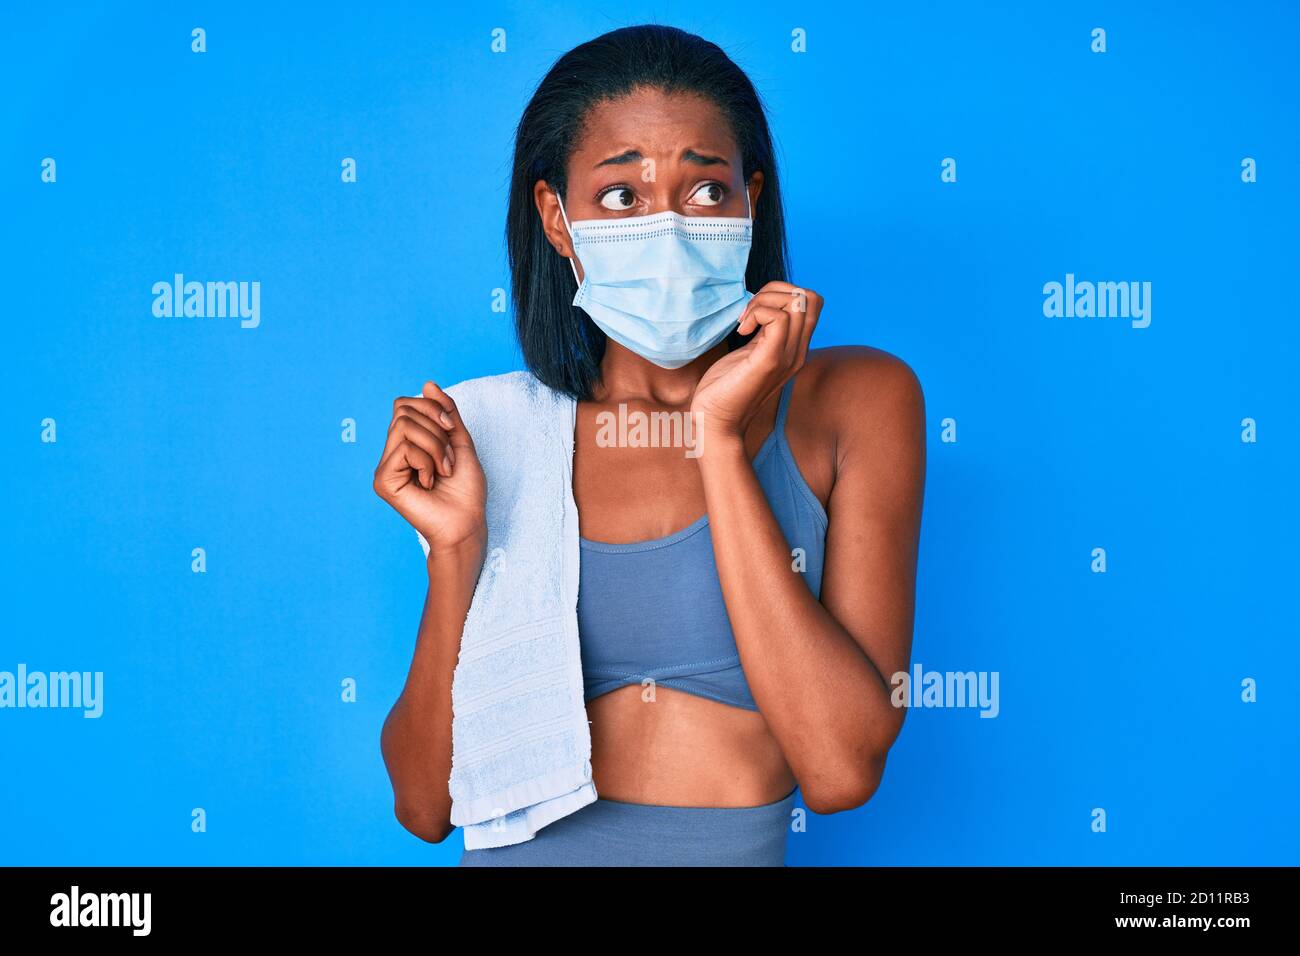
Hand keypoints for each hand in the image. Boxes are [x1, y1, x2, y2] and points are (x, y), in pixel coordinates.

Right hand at [373, 381, 486, 553]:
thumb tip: (426, 384)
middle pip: (403, 410)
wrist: (467, 522)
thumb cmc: (466, 490)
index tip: (451, 430)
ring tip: (442, 471)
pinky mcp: (383, 480)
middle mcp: (392, 453)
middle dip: (435, 429)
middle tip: (447, 458)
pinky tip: (430, 483)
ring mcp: (386, 467)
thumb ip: (445, 411)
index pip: (405, 404)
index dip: (432, 408)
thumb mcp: (459, 441)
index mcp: (407, 444)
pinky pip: (404, 449)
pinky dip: (427, 462)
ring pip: (404, 426)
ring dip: (435, 447)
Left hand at [690, 281, 821, 439]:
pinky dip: (757, 313)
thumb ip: (764, 332)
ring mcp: (787, 357)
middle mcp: (798, 352)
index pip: (811, 303)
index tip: (754, 312)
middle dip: (775, 292)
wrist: (715, 422)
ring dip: (764, 301)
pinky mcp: (770, 361)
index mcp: (795, 349)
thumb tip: (762, 305)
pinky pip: (779, 318)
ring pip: (797, 302)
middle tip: (748, 313)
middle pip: (810, 298)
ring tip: (744, 321)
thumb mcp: (751, 352)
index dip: (782, 294)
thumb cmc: (725, 387)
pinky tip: (741, 330)